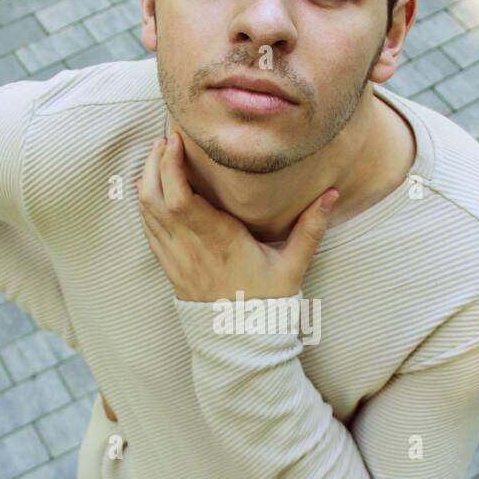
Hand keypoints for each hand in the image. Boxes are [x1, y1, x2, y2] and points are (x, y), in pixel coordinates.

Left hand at [136, 132, 338, 301]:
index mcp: (218, 241)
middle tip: (167, 139)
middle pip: (154, 196)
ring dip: (148, 178)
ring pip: (146, 210)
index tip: (176, 141)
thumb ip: (311, 228)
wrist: (239, 339)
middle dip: (156, 163)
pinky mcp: (168, 265)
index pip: (180, 198)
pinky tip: (155, 187)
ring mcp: (175, 257)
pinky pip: (148, 227)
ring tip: (160, 155)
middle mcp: (190, 246)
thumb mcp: (293, 265)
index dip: (172, 166)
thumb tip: (332, 194)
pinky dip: (146, 202)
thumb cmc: (266, 302)